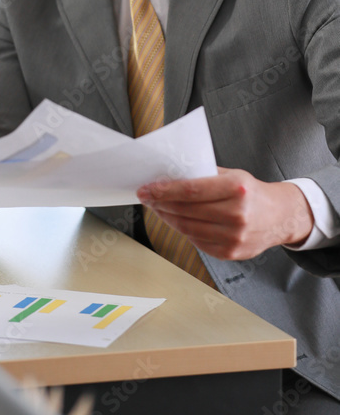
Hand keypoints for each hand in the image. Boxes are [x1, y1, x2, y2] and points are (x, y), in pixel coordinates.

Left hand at [137, 167, 313, 259]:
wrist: (280, 217)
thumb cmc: (251, 192)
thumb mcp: (232, 175)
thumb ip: (204, 176)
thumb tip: (169, 176)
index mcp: (237, 189)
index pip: (190, 190)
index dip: (164, 191)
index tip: (146, 189)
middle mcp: (236, 214)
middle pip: (186, 210)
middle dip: (160, 204)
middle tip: (147, 197)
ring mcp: (234, 237)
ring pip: (187, 228)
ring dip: (167, 218)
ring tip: (158, 208)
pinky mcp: (231, 253)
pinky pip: (197, 241)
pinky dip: (182, 230)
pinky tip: (176, 221)